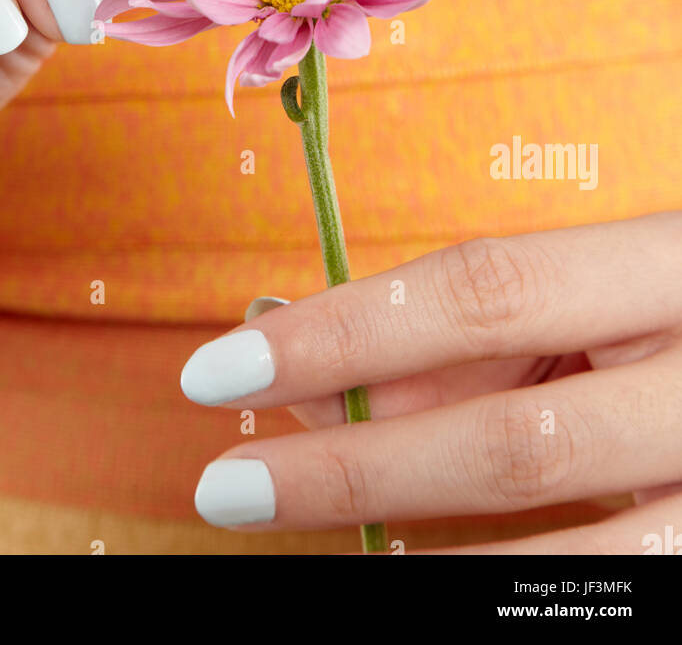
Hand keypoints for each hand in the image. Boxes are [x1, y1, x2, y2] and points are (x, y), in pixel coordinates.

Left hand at [180, 212, 681, 552]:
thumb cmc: (668, 307)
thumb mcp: (591, 286)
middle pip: (518, 442)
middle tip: (232, 488)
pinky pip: (613, 593)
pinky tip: (424, 570)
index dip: (348, 331)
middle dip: (358, 470)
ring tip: (318, 542)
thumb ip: (472, 330)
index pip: (486, 289)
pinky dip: (503, 587)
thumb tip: (319, 373)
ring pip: (569, 552)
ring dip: (420, 553)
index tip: (221, 367)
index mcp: (670, 264)